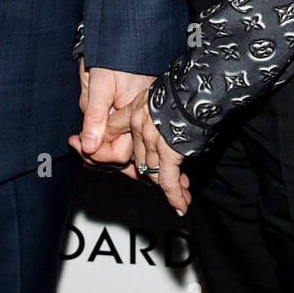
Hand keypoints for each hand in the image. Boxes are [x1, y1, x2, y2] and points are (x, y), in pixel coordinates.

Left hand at [67, 63, 155, 166]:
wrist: (122, 34)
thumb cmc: (113, 55)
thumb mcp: (100, 85)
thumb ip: (95, 117)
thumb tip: (89, 146)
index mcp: (137, 114)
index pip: (120, 152)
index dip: (98, 154)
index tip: (79, 145)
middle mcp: (140, 119)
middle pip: (120, 151)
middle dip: (96, 149)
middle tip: (75, 141)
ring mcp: (135, 116)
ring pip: (117, 143)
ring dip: (97, 142)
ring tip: (78, 136)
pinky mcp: (129, 111)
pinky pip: (117, 132)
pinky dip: (102, 133)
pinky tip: (88, 128)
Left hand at [103, 84, 190, 214]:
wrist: (196, 86)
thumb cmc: (174, 88)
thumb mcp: (144, 95)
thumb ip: (123, 118)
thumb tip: (97, 137)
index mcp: (131, 113)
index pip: (112, 136)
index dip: (106, 151)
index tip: (102, 157)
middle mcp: (139, 130)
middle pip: (137, 159)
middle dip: (148, 172)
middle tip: (161, 183)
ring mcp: (154, 143)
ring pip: (152, 171)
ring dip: (165, 184)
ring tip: (180, 198)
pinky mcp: (170, 153)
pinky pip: (168, 181)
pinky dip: (175, 195)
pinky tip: (180, 206)